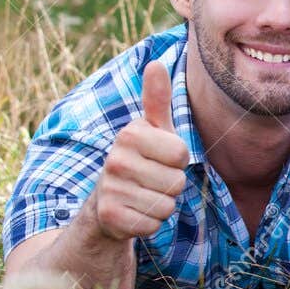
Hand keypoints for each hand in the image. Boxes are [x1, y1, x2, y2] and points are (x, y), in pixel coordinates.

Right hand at [85, 61, 189, 241]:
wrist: (107, 201)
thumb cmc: (142, 159)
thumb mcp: (152, 129)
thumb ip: (157, 98)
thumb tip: (155, 63)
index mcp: (129, 134)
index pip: (182, 154)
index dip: (178, 160)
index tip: (160, 158)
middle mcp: (115, 159)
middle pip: (177, 182)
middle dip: (171, 185)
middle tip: (151, 179)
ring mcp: (110, 189)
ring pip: (166, 205)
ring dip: (161, 205)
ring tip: (143, 194)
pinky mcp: (110, 217)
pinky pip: (153, 225)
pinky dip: (149, 224)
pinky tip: (134, 212)